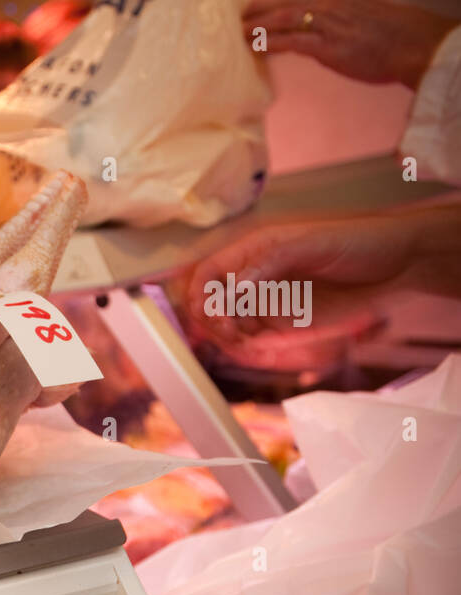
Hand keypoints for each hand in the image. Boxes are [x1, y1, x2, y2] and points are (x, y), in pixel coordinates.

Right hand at [181, 204, 460, 340]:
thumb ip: (269, 261)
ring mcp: (267, 303)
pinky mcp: (283, 325)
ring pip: (224, 325)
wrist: (398, 267)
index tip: (209, 310)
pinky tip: (253, 346)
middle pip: (209, 301)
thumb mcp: (311, 243)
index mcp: (255, 250)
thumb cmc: (358, 242)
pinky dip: (242, 348)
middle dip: (210, 318)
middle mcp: (254, 278)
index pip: (210, 271)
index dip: (201, 291)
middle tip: (229, 329)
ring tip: (243, 338)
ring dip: (225, 336)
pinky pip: (248, 341)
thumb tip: (235, 288)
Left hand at [243, 0, 457, 88]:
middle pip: (283, 3)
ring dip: (257, 26)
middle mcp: (328, 4)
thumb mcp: (359, 15)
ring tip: (237, 33)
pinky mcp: (328, 47)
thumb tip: (313, 28)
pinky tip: (255, 47)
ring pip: (283, 20)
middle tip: (232, 18)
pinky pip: (292, 43)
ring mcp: (328, 24)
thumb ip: (334, 17)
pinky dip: (271, 44)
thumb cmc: (388, 34)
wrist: (412, 44)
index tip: (249, 6)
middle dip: (256, 9)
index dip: (269, 1)